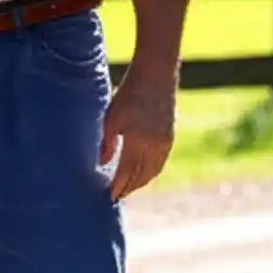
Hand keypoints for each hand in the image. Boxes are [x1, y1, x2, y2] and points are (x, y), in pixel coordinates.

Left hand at [100, 66, 176, 200]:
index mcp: (138, 141)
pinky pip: (161, 162)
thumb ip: (107, 142)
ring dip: (141, 182)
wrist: (155, 76)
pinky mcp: (170, 137)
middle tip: (118, 195)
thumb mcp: (111, 117)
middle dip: (129, 187)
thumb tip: (102, 163)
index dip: (119, 186)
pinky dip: (151, 172)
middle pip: (141, 176)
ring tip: (129, 188)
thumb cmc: (128, 93)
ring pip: (153, 171)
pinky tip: (143, 174)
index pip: (127, 172)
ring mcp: (165, 142)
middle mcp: (154, 145)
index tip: (110, 197)